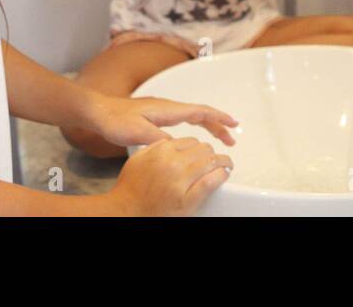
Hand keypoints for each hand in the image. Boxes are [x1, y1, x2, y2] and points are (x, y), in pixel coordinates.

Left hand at [86, 93, 237, 149]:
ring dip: (207, 125)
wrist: (98, 112)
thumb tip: (177, 146)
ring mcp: (161, 110)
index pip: (200, 112)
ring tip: (218, 137)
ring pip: (192, 116)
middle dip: (218, 124)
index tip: (234, 124)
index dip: (218, 118)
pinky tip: (191, 136)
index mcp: (168, 110)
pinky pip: (183, 119)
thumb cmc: (116, 121)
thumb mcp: (137, 133)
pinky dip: (194, 126)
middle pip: (200, 114)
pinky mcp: (155, 115)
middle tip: (231, 139)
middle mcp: (167, 107)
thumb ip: (159, 140)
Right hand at [109, 137, 233, 216]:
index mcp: (161, 151)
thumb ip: (155, 147)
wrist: (126, 211)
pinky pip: (211, 181)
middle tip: (215, 160)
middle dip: (211, 154)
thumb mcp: (138, 158)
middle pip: (203, 150)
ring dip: (222, 162)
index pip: (191, 141)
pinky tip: (224, 174)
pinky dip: (221, 175)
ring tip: (226, 165)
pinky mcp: (188, 200)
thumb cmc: (130, 188)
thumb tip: (171, 141)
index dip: (199, 147)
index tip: (203, 152)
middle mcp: (172, 163)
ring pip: (211, 162)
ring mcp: (181, 181)